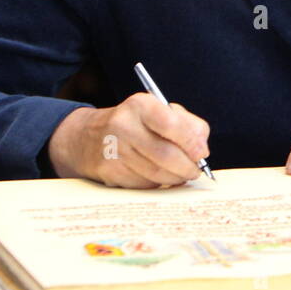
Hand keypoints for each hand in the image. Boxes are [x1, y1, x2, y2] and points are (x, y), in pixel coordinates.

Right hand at [48, 92, 209, 187]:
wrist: (88, 137)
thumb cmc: (135, 123)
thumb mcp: (159, 111)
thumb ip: (188, 125)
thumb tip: (202, 150)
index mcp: (140, 105)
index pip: (170, 124)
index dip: (190, 142)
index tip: (202, 153)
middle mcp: (123, 126)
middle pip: (165, 154)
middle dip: (187, 167)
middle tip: (196, 171)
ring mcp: (114, 150)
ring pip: (156, 174)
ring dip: (175, 178)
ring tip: (182, 174)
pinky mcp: (109, 172)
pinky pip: (143, 184)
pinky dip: (158, 183)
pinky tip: (160, 176)